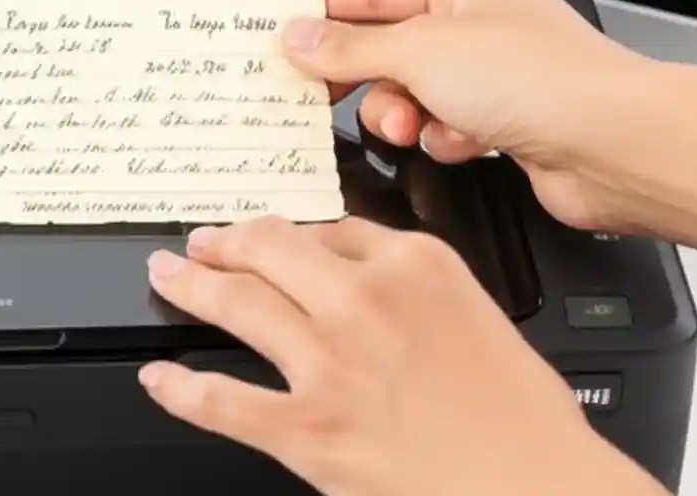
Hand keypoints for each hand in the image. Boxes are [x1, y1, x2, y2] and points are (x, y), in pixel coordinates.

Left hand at [138, 217, 666, 495]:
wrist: (536, 484)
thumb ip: (414, 285)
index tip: (270, 238)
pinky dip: (180, 388)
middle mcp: (363, 300)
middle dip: (224, 242)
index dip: (290, 233)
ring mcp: (329, 363)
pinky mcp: (308, 430)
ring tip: (167, 276)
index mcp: (414, 264)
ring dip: (190, 285)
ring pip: (236, 304)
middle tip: (200, 243)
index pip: (331, 227)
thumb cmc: (521, 413)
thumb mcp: (477, 313)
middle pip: (269, 247)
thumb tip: (360, 276)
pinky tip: (160, 378)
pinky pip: (220, 401)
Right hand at [282, 0, 662, 232]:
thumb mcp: (422, 52)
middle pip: (391, 43)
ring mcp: (496, 76)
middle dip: (362, 71)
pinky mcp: (504, 125)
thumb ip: (353, 46)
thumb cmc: (543, 79)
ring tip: (409, 122)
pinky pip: (443, 128)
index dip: (325, 5)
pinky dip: (441, 138)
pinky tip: (458, 141)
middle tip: (316, 89)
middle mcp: (484, 23)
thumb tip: (302, 36)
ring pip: (413, 92)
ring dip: (401, 112)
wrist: (610, 145)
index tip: (282, 27)